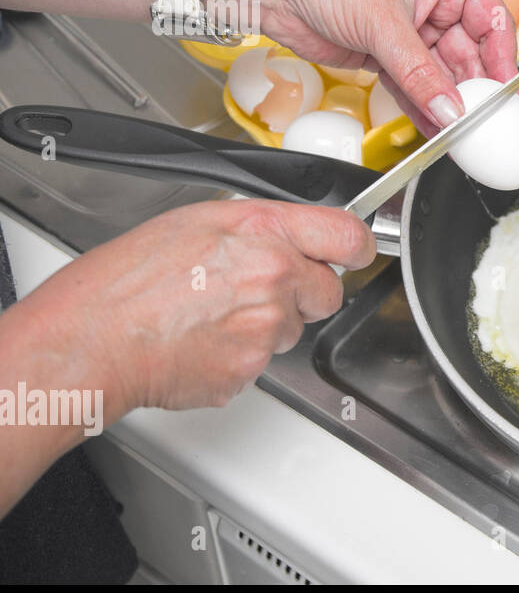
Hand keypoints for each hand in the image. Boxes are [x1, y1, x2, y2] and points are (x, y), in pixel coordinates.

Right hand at [9, 199, 374, 412]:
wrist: (88, 342)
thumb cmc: (123, 282)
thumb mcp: (196, 222)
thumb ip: (259, 228)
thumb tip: (291, 236)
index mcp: (264, 232)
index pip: (348, 235)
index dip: (357, 246)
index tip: (356, 252)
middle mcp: (274, 278)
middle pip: (328, 291)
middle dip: (302, 292)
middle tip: (252, 290)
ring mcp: (266, 328)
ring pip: (291, 329)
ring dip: (265, 325)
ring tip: (209, 316)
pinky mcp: (251, 370)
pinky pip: (262, 362)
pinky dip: (238, 356)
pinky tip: (200, 342)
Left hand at [202, 0, 518, 136]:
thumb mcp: (384, 24)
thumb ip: (421, 75)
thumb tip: (452, 110)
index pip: (493, 22)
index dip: (504, 60)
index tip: (509, 94)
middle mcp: (432, 5)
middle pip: (470, 56)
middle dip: (474, 91)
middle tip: (483, 124)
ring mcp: (408, 32)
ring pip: (440, 77)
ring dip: (448, 106)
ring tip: (459, 135)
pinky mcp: (384, 55)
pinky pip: (413, 88)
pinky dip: (422, 110)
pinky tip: (433, 131)